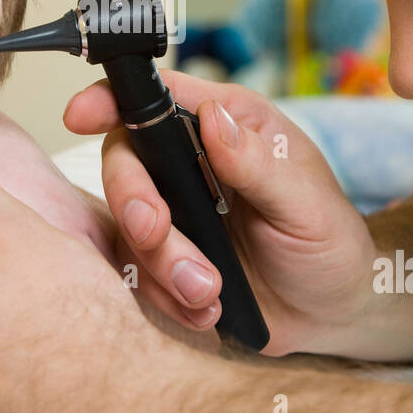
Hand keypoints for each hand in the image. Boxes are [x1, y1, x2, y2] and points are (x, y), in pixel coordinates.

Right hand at [63, 70, 378, 355]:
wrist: (334, 316)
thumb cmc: (330, 244)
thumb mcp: (307, 204)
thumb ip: (258, 165)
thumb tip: (213, 119)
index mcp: (227, 126)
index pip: (158, 96)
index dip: (111, 100)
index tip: (79, 116)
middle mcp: (191, 162)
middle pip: (126, 163)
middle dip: (134, 202)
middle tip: (157, 231)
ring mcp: (175, 212)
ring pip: (128, 226)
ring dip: (162, 264)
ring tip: (210, 291)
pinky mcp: (167, 260)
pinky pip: (139, 274)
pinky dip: (167, 296)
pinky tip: (207, 309)